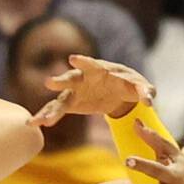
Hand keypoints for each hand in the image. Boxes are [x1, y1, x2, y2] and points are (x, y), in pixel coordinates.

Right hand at [30, 54, 154, 127]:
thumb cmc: (129, 85)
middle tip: (49, 83)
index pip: (91, 64)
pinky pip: (56, 111)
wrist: (118, 93)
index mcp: (100, 69)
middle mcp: (83, 78)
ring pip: (59, 99)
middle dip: (61, 81)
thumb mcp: (141, 87)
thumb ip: (146, 91)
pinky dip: (45, 116)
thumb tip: (150, 101)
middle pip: (70, 79)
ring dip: (49, 108)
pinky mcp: (70, 104)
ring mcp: (74, 91)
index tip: (73, 59)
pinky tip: (33, 124)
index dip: (83, 62)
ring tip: (36, 119)